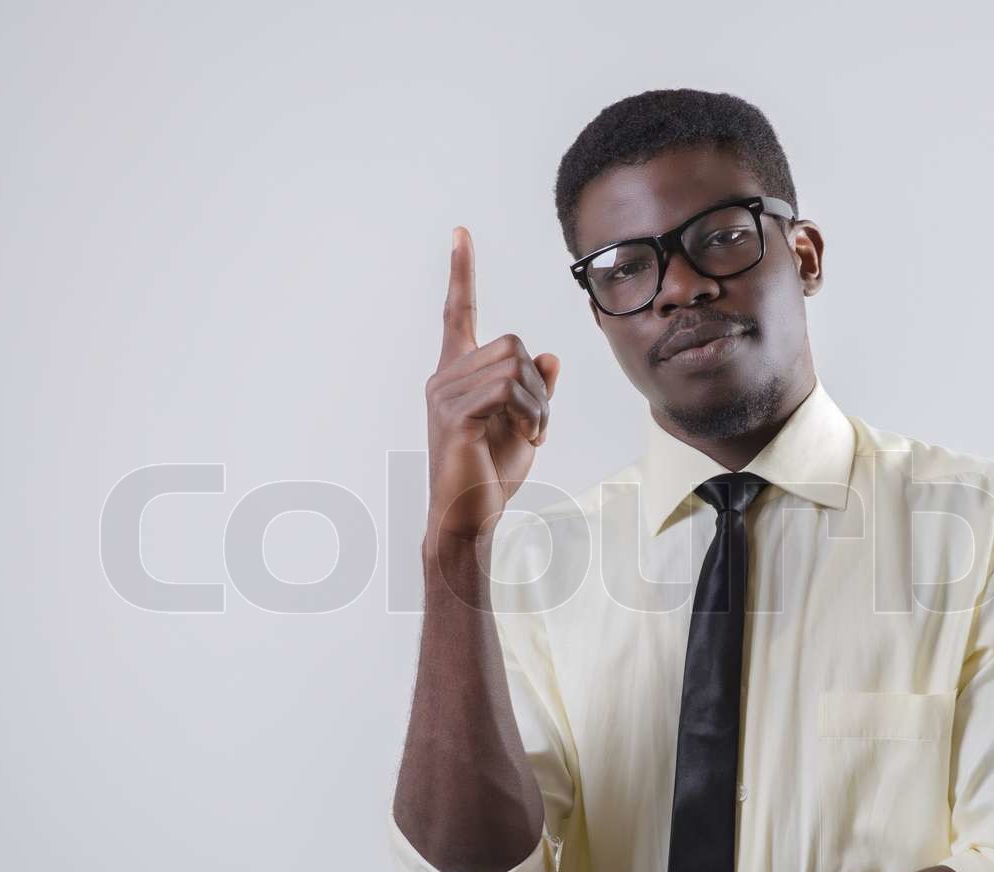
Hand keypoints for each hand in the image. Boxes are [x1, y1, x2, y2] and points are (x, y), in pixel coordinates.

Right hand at [424, 226, 560, 550]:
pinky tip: (529, 440)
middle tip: (536, 425)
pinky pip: (509, 389)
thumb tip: (549, 357)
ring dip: (537, 403)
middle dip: (537, 386)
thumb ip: (534, 389)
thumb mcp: (523, 423)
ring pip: (514, 365)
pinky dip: (532, 414)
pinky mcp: (455, 415)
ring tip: (530, 435)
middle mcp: (444, 376)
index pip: (458, 312)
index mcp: (456, 373)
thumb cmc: (490, 472)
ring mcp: (445, 394)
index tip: (461, 233)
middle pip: (512, 343)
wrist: (468, 516)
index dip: (462, 272)